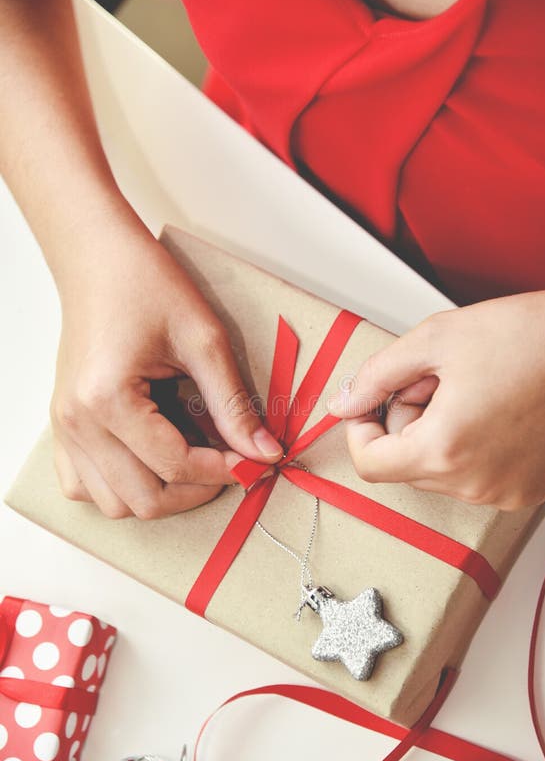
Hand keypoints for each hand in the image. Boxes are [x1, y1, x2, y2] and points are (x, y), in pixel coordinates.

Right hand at [51, 216, 281, 518]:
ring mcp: (64, 428)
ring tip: (193, 465)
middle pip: (142, 498)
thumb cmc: (145, 284)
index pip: (174, 465)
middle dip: (195, 492)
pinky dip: (118, 488)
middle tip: (230, 467)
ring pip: (112, 503)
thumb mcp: (204, 340)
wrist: (97, 257)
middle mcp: (78, 422)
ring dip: (158, 495)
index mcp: (108, 398)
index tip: (254, 461)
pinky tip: (148, 464)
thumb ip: (233, 404)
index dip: (223, 470)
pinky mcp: (62, 426)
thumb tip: (264, 451)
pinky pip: (82, 486)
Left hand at [329, 279, 544, 509]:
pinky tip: (494, 409)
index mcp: (447, 449)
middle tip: (438, 379)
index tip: (370, 403)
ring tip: (472, 391)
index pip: (371, 465)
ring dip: (438, 432)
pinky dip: (470, 446)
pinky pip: (474, 476)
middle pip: (405, 465)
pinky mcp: (529, 490)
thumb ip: (376, 376)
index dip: (361, 429)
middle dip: (407, 420)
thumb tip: (343, 403)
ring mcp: (506, 492)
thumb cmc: (530, 334)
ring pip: (438, 471)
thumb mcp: (434, 341)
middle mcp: (476, 484)